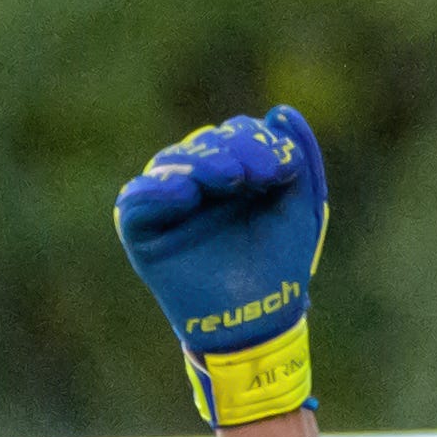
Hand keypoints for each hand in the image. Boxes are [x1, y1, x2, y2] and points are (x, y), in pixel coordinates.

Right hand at [115, 107, 327, 426]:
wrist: (257, 324)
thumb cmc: (278, 268)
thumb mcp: (299, 208)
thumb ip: (299, 159)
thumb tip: (283, 111)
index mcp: (234, 171)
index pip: (236, 135)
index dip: (257, 141)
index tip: (281, 169)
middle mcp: (198, 182)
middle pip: (204, 143)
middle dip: (232, 150)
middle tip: (254, 174)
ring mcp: (169, 205)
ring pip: (172, 163)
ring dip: (201, 163)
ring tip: (226, 178)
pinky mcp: (142, 231)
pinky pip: (137, 200)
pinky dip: (157, 190)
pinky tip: (184, 191)